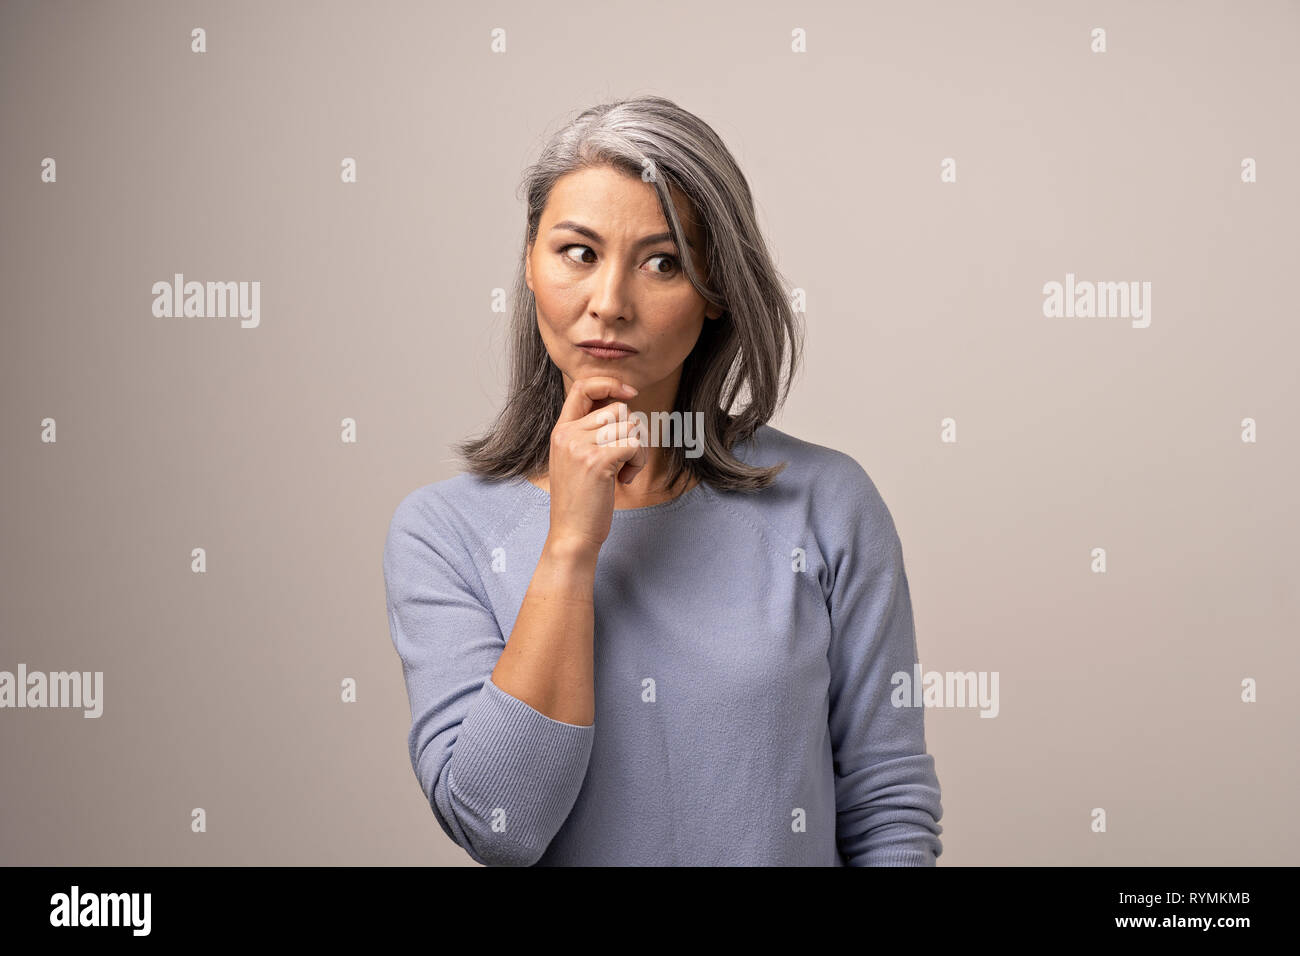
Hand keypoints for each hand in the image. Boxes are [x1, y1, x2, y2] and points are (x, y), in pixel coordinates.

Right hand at [544, 376, 647, 555]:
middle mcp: (567, 434)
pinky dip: (638, 461)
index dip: (609, 384)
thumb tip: (622, 408)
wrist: (571, 535)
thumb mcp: (575, 461)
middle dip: (631, 433)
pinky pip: (635, 444)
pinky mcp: (597, 460)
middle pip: (618, 410)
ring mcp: (580, 446)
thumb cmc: (580, 502)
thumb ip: (589, 434)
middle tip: (624, 460)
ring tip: (623, 473)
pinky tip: (625, 480)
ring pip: (630, 426)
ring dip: (637, 451)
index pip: (582, 387)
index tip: (630, 392)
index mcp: (560, 431)